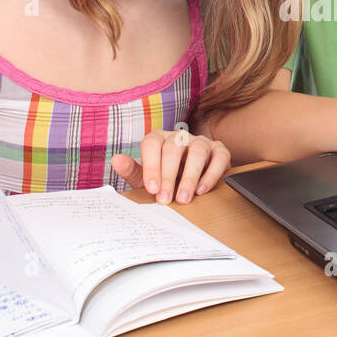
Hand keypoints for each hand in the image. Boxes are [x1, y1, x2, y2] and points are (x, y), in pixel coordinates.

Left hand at [110, 127, 230, 204]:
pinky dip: (211, 175)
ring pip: (197, 151)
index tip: (152, 189)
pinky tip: (201, 190)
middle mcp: (180, 136)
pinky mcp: (220, 150)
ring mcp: (201, 142)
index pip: (152, 143)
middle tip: (165, 199)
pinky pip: (219, 158)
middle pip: (174, 148)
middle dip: (169, 176)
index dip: (151, 166)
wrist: (192, 182)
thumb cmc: (166, 178)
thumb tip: (116, 159)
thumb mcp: (147, 178)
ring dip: (190, 177)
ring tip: (184, 198)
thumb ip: (132, 170)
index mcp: (159, 139)